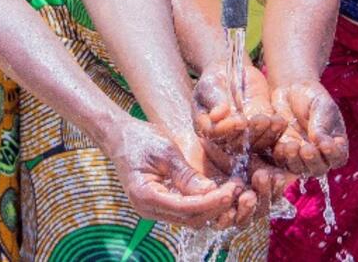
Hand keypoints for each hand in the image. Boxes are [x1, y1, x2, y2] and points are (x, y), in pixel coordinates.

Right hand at [104, 117, 240, 227]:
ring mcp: (154, 210)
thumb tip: (210, 190)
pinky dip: (203, 204)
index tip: (231, 191)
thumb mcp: (165, 151)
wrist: (120, 137)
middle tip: (237, 190)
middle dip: (215, 207)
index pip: (184, 208)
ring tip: (232, 191)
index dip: (210, 202)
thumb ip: (185, 173)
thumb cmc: (140, 139)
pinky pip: (186, 211)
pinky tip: (218, 191)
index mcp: (145, 196)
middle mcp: (148, 209)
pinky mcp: (161, 204)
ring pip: (189, 219)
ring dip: (212, 208)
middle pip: (189, 219)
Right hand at [193, 58, 285, 155]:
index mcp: (206, 126)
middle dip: (249, 134)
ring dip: (265, 135)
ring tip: (273, 121)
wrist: (231, 73)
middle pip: (235, 144)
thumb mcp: (211, 85)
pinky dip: (275, 132)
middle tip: (259, 121)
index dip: (226, 130)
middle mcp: (225, 136)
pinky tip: (280, 122)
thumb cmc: (215, 79)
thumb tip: (217, 115)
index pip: (213, 134)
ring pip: (254, 144)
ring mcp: (244, 135)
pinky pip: (268, 137)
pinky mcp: (260, 130)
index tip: (239, 120)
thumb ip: (214, 99)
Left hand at [270, 79, 349, 175]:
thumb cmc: (311, 97)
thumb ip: (322, 124)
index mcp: (334, 144)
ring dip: (296, 161)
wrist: (289, 89)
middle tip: (307, 149)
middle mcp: (318, 155)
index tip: (327, 145)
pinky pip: (280, 161)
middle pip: (318, 168)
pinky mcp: (281, 153)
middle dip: (313, 160)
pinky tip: (280, 145)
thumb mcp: (321, 106)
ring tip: (292, 146)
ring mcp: (298, 156)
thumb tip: (318, 140)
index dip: (334, 154)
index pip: (338, 157)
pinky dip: (281, 155)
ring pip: (299, 169)